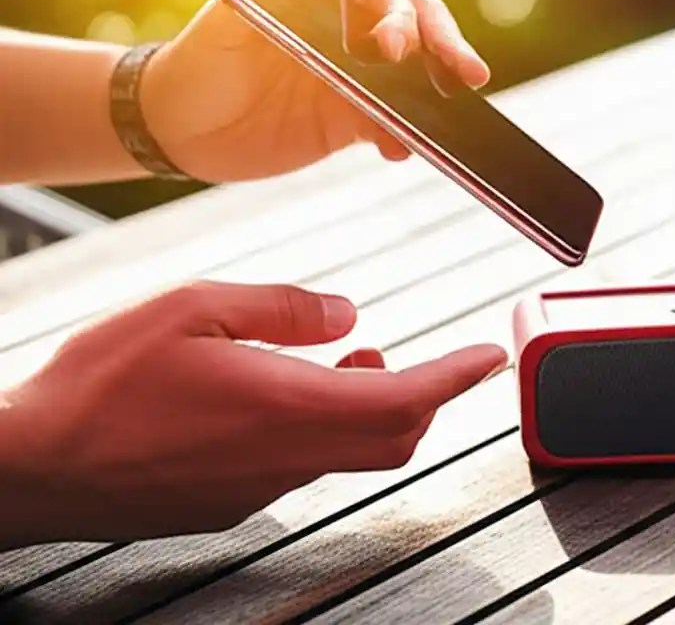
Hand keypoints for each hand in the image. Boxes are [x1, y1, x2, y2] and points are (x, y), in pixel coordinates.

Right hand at [0, 281, 505, 547]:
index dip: (456, 377)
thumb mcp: (190, 310)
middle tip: (431, 360)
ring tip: (357, 361)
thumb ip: (280, 309)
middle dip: (423, 396)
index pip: (406, 399)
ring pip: (348, 451)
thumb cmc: (100, 386)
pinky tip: (289, 395)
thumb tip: (348, 314)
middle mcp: (286, 458)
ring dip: (370, 408)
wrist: (33, 468)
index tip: (488, 358)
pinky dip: (322, 428)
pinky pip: (301, 465)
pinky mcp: (230, 504)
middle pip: (391, 436)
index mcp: (288, 406)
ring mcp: (259, 489)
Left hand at [139, 0, 489, 181]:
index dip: (401, 20)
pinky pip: (393, 126)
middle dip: (447, 49)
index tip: (397, 51)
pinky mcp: (350, 123)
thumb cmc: (196, 62)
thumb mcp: (225, 24)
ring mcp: (355, 80)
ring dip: (433, 100)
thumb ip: (268, 2)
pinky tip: (401, 151)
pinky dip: (405, 138)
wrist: (176, 127)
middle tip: (469, 75)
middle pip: (417, 33)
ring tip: (435, 126)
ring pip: (415, 82)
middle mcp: (348, 35)